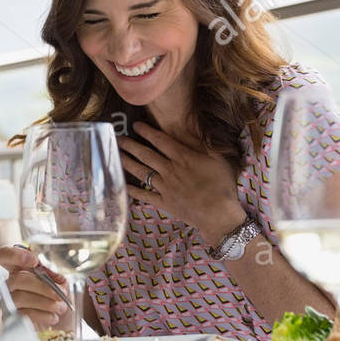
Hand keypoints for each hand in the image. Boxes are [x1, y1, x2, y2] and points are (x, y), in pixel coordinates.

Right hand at [0, 245, 70, 329]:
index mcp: (20, 269)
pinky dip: (42, 315)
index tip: (35, 261)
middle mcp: (10, 284)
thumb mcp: (61, 285)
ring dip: (45, 303)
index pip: (4, 255)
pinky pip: (23, 314)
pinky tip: (53, 317)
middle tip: (60, 294)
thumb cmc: (57, 301)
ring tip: (60, 308)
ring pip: (20, 297)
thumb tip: (50, 274)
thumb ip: (55, 277)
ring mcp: (8, 301)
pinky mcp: (11, 318)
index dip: (15, 255)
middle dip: (42, 287)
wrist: (60, 325)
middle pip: (18, 279)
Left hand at [118, 121, 243, 243]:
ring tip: (116, 155)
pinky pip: (144, 195)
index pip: (160, 140)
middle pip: (145, 154)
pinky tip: (124, 185)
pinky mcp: (164, 202)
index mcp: (183, 157)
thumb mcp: (219, 158)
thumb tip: (197, 128)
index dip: (146, 131)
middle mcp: (170, 170)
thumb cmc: (222, 185)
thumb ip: (206, 143)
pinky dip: (133, 190)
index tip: (136, 125)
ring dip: (127, 162)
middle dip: (130, 145)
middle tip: (117, 138)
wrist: (218, 215)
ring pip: (142, 171)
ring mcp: (164, 187)